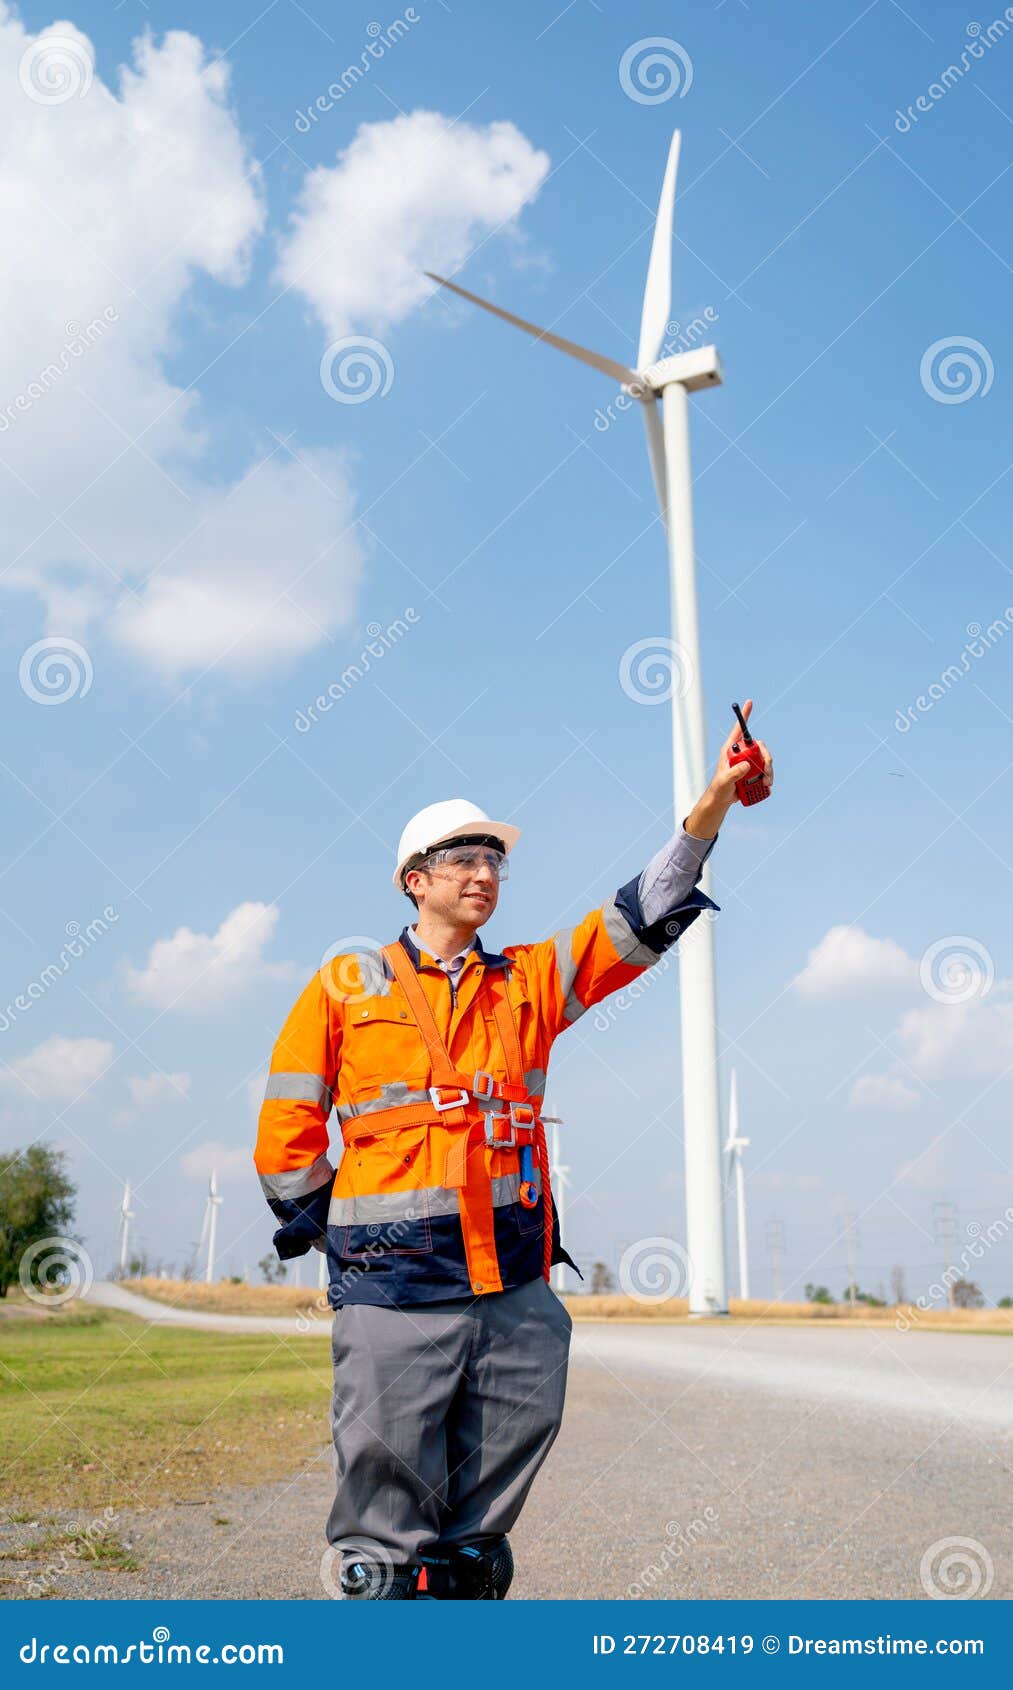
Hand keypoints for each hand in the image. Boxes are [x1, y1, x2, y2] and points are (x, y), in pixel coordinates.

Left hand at [685, 699, 773, 837]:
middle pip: (759, 747)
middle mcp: (741, 753)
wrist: (722, 800)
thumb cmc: (719, 789)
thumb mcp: (724, 781)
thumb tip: (746, 765)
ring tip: (766, 783)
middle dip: (766, 758)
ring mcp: (747, 762)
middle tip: (766, 771)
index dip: (744, 716)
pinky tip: (766, 786)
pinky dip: (768, 777)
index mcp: (730, 750)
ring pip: (764, 759)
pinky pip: (765, 770)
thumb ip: (733, 773)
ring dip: (769, 770)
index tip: (749, 702)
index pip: (738, 730)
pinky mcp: (752, 771)